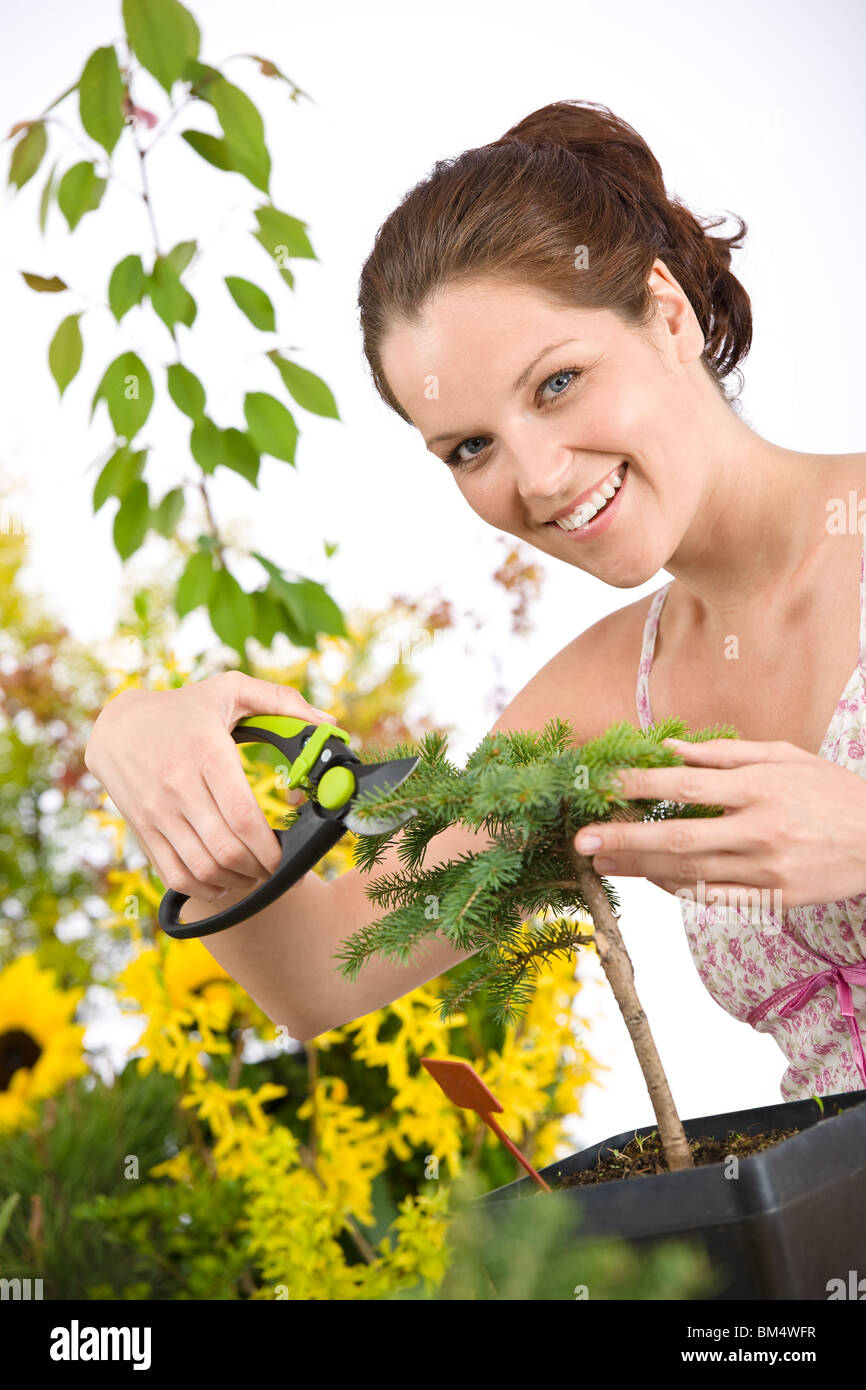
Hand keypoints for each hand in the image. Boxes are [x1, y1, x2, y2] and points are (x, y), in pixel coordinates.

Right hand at [84, 670, 335, 903]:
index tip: (285, 854)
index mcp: (207, 753)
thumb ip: (283, 701)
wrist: (117, 726)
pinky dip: (203, 889)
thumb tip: (328, 723)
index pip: (242, 816)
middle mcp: (178, 785)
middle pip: (225, 850)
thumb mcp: (232, 689)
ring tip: (253, 875)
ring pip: (202, 868)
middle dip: (259, 870)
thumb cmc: (185, 708)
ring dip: (236, 882)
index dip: (269, 847)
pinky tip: (222, 882)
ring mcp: (157, 811)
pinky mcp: (143, 829)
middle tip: (275, 868)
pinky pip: (174, 874)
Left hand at [573, 737, 865, 909]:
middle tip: (581, 841)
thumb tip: (669, 747)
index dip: (638, 783)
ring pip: (690, 871)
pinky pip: (715, 897)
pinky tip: (650, 878)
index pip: (686, 784)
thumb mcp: (783, 756)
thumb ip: (724, 753)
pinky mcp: (775, 898)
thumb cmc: (829, 790)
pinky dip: (679, 888)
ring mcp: (767, 868)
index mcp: (761, 787)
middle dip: (625, 838)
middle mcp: (760, 829)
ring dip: (640, 867)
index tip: (600, 784)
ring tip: (602, 861)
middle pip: (678, 835)